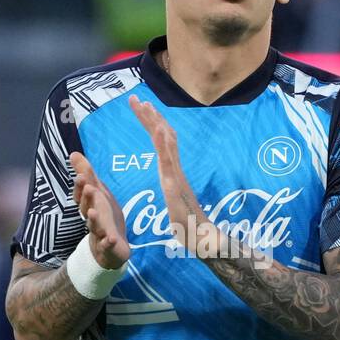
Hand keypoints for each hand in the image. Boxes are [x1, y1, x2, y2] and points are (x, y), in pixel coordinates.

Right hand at [70, 151, 129, 267]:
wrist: (113, 248)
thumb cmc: (105, 218)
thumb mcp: (98, 194)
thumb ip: (87, 175)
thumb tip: (73, 153)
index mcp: (90, 206)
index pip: (82, 195)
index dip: (80, 187)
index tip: (81, 176)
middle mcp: (92, 219)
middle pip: (87, 208)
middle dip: (87, 198)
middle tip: (89, 187)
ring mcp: (99, 234)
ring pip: (94, 226)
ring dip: (93, 219)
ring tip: (93, 212)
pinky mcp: (108, 248)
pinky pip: (107, 245)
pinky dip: (108, 243)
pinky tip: (111, 239)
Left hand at [128, 95, 219, 258]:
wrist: (204, 241)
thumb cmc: (190, 227)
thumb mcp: (175, 204)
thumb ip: (173, 191)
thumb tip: (171, 183)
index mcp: (172, 172)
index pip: (161, 142)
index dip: (152, 124)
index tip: (142, 106)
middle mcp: (175, 170)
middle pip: (163, 137)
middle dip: (149, 116)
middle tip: (135, 98)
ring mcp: (176, 177)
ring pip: (166, 145)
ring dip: (155, 124)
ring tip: (145, 105)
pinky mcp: (176, 187)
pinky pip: (169, 163)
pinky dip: (164, 146)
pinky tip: (159, 131)